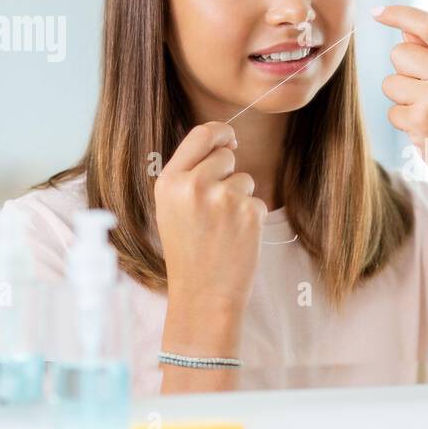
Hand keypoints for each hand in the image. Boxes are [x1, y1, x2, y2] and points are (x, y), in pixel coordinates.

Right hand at [154, 121, 265, 354]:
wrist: (203, 295)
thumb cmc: (188, 252)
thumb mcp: (172, 208)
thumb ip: (189, 175)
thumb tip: (224, 144)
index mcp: (169, 181)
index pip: (201, 134)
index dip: (221, 133)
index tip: (230, 141)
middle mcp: (194, 185)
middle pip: (226, 156)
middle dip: (228, 175)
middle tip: (217, 208)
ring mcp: (223, 198)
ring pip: (245, 180)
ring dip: (240, 200)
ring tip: (222, 229)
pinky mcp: (249, 212)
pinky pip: (258, 202)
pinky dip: (251, 219)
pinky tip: (236, 239)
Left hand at [374, 5, 427, 192]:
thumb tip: (403, 30)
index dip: (398, 14)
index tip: (376, 13)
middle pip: (400, 53)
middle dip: (404, 71)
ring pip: (391, 82)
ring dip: (402, 98)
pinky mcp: (420, 121)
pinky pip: (392, 110)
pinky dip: (403, 120)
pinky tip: (426, 130)